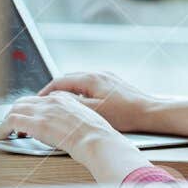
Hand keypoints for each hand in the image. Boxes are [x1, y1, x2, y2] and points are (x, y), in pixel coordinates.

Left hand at [0, 91, 119, 154]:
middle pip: (23, 101)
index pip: (39, 99)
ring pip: (14, 110)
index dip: (30, 110)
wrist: (98, 140)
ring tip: (5, 132)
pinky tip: (1, 137)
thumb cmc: (97, 136)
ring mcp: (43, 111)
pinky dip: (2, 129)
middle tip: (13, 126)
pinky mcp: (36, 124)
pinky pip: (10, 122)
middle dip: (15, 113)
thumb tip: (65, 128)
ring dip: (7, 121)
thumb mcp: (87, 120)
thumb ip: (72, 119)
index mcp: (65, 98)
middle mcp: (52, 101)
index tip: (28, 119)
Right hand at [35, 71, 159, 132]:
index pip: (60, 81)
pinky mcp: (114, 83)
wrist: (150, 112)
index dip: (46, 92)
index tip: (37, 101)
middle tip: (46, 102)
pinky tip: (84, 103)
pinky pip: (92, 85)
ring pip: (81, 82)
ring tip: (62, 104)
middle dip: (56, 90)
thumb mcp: (94, 111)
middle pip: (69, 79)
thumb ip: (73, 104)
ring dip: (69, 91)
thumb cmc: (125, 114)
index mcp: (90, 79)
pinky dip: (82, 92)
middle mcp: (98, 74)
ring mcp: (107, 77)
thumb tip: (56, 100)